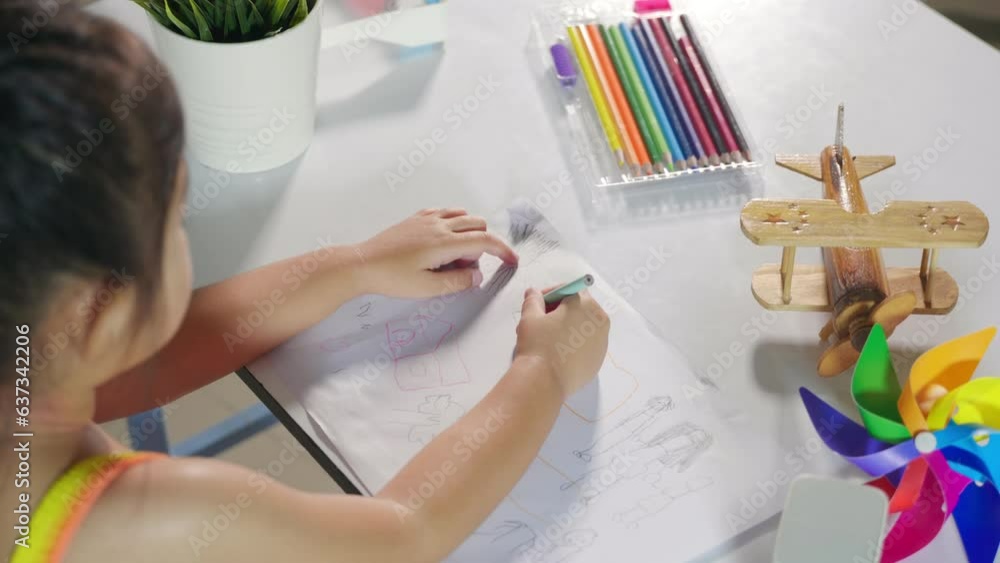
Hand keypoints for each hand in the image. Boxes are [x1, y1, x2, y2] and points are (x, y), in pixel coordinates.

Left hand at [354, 208, 517, 298]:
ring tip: (454, 256)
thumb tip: (476, 276)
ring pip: (463, 215)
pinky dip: (454, 224)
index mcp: (444, 242)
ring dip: (469, 232)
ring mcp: (427, 218)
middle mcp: (439, 225)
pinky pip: (445, 213)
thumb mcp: (427, 288)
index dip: (503, 251)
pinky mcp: (416, 218)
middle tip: (466, 267)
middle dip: (483, 245)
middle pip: (477, 224)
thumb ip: (457, 282)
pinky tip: (442, 241)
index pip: (484, 241)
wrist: (361, 264)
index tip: (511, 261)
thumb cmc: (391, 278)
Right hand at [513, 288, 609, 398]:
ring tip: (546, 339)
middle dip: (559, 311)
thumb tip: (534, 293)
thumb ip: (533, 299)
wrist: (545, 381)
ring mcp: (602, 344)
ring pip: (582, 328)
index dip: (551, 294)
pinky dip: (572, 345)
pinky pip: (585, 346)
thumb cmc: (538, 343)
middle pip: (579, 309)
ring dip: (566, 328)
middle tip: (539, 321)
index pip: (569, 290)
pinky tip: (556, 353)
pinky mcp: (597, 362)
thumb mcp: (530, 316)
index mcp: (587, 305)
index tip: (537, 304)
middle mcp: (600, 322)